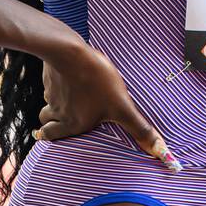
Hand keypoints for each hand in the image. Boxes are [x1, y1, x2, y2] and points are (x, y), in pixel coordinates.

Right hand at [35, 42, 182, 171]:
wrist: (70, 52)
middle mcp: (58, 111)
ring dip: (53, 101)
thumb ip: (139, 129)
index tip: (49, 135)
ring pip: (47, 100)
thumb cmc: (96, 80)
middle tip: (55, 120)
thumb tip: (160, 152)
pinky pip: (50, 83)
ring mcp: (51, 92)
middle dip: (48, 122)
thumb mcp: (122, 106)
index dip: (50, 136)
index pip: (50, 136)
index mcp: (72, 123)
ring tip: (65, 97)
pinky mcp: (51, 74)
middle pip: (44, 120)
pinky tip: (67, 76)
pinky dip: (56, 82)